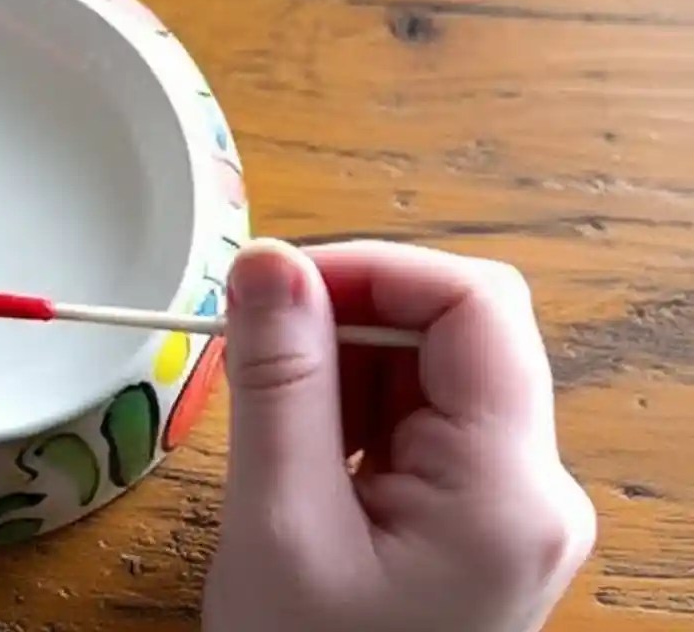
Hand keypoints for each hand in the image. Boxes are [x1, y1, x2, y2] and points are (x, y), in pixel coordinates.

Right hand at [204, 240, 594, 631]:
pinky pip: (420, 423)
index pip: (474, 306)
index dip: (374, 270)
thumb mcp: (277, 523)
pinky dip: (351, 410)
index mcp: (507, 489)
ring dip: (342, 364)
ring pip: (433, 373)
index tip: (275, 284)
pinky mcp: (477, 517)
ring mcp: (510, 504)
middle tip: (252, 343)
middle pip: (457, 334)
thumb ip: (278, 384)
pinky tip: (299, 449)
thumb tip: (266, 260)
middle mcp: (533, 487)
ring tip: (266, 410)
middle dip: (348, 318)